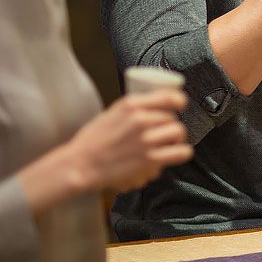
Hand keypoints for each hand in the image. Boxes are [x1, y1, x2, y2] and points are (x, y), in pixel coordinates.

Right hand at [68, 90, 191, 192]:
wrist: (79, 165)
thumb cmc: (92, 142)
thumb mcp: (111, 113)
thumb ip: (134, 110)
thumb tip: (155, 107)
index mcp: (131, 104)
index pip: (169, 96)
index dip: (179, 101)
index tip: (179, 106)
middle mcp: (141, 119)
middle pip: (173, 118)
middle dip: (169, 126)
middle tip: (161, 134)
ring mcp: (147, 139)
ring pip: (179, 132)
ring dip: (175, 139)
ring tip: (166, 144)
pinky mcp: (151, 158)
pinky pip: (182, 152)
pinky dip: (180, 153)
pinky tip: (172, 155)